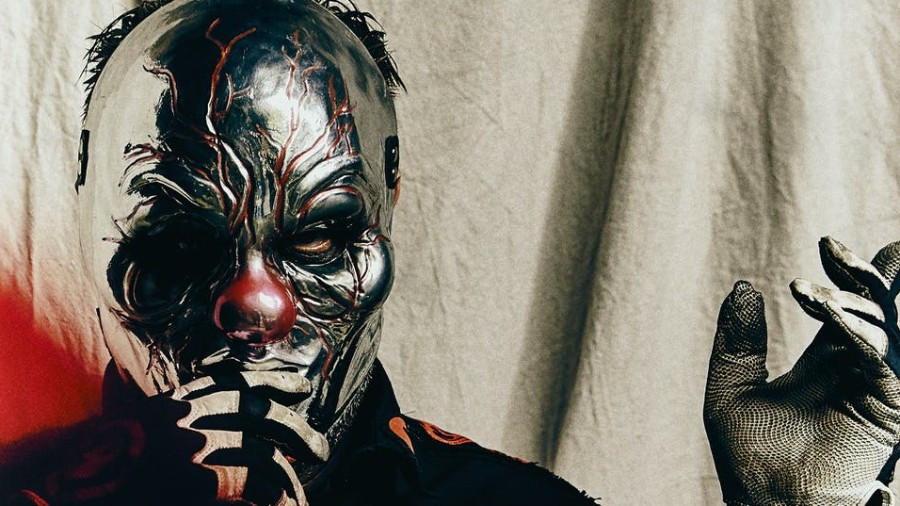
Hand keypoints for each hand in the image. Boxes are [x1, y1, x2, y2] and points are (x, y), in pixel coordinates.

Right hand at [44, 371, 327, 504]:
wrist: (77, 484)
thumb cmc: (108, 459)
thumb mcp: (141, 421)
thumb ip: (173, 408)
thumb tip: (202, 399)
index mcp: (180, 400)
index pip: (240, 380)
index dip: (277, 381)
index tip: (301, 386)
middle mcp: (191, 418)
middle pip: (263, 414)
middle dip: (298, 429)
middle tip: (320, 447)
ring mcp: (196, 450)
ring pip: (264, 454)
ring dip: (289, 474)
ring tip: (304, 490)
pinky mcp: (199, 481)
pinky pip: (254, 485)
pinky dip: (275, 496)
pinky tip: (288, 503)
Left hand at [704, 237, 899, 505]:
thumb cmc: (750, 457)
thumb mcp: (732, 388)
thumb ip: (738, 341)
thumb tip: (742, 286)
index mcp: (828, 357)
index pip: (847, 303)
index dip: (842, 271)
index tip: (825, 242)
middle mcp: (857, 366)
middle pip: (878, 306)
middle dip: (863, 272)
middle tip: (834, 247)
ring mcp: (876, 386)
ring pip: (886, 327)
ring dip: (853, 300)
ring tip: (809, 291)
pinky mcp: (889, 409)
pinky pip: (883, 360)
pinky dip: (859, 332)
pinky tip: (830, 314)